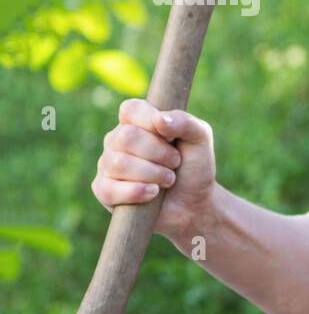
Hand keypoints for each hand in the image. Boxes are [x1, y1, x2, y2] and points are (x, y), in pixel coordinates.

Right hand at [91, 98, 217, 243]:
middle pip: (126, 137)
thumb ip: (185, 122)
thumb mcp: (200, 139)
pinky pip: (110, 189)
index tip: (171, 137)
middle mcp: (117, 140)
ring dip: (154, 174)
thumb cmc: (195, 166)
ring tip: (168, 180)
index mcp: (136, 121)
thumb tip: (159, 118)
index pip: (131, 109)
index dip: (152, 123)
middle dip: (160, 153)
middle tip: (175, 163)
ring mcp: (108, 165)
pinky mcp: (104, 190)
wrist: (194, 204)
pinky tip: (154, 193)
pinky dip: (139, 192)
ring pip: (118, 163)